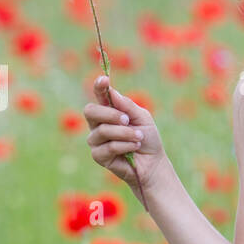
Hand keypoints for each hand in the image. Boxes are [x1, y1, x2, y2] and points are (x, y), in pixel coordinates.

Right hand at [83, 76, 166, 198]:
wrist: (153, 163)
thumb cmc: (148, 139)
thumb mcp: (142, 118)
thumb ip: (127, 106)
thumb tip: (111, 92)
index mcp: (109, 111)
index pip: (99, 96)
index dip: (99, 87)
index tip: (104, 80)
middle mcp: (99, 124)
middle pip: (90, 111)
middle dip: (110, 114)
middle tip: (127, 119)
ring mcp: (96, 140)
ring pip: (102, 130)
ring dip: (125, 133)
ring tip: (139, 138)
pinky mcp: (98, 156)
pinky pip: (108, 147)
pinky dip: (125, 146)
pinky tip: (134, 148)